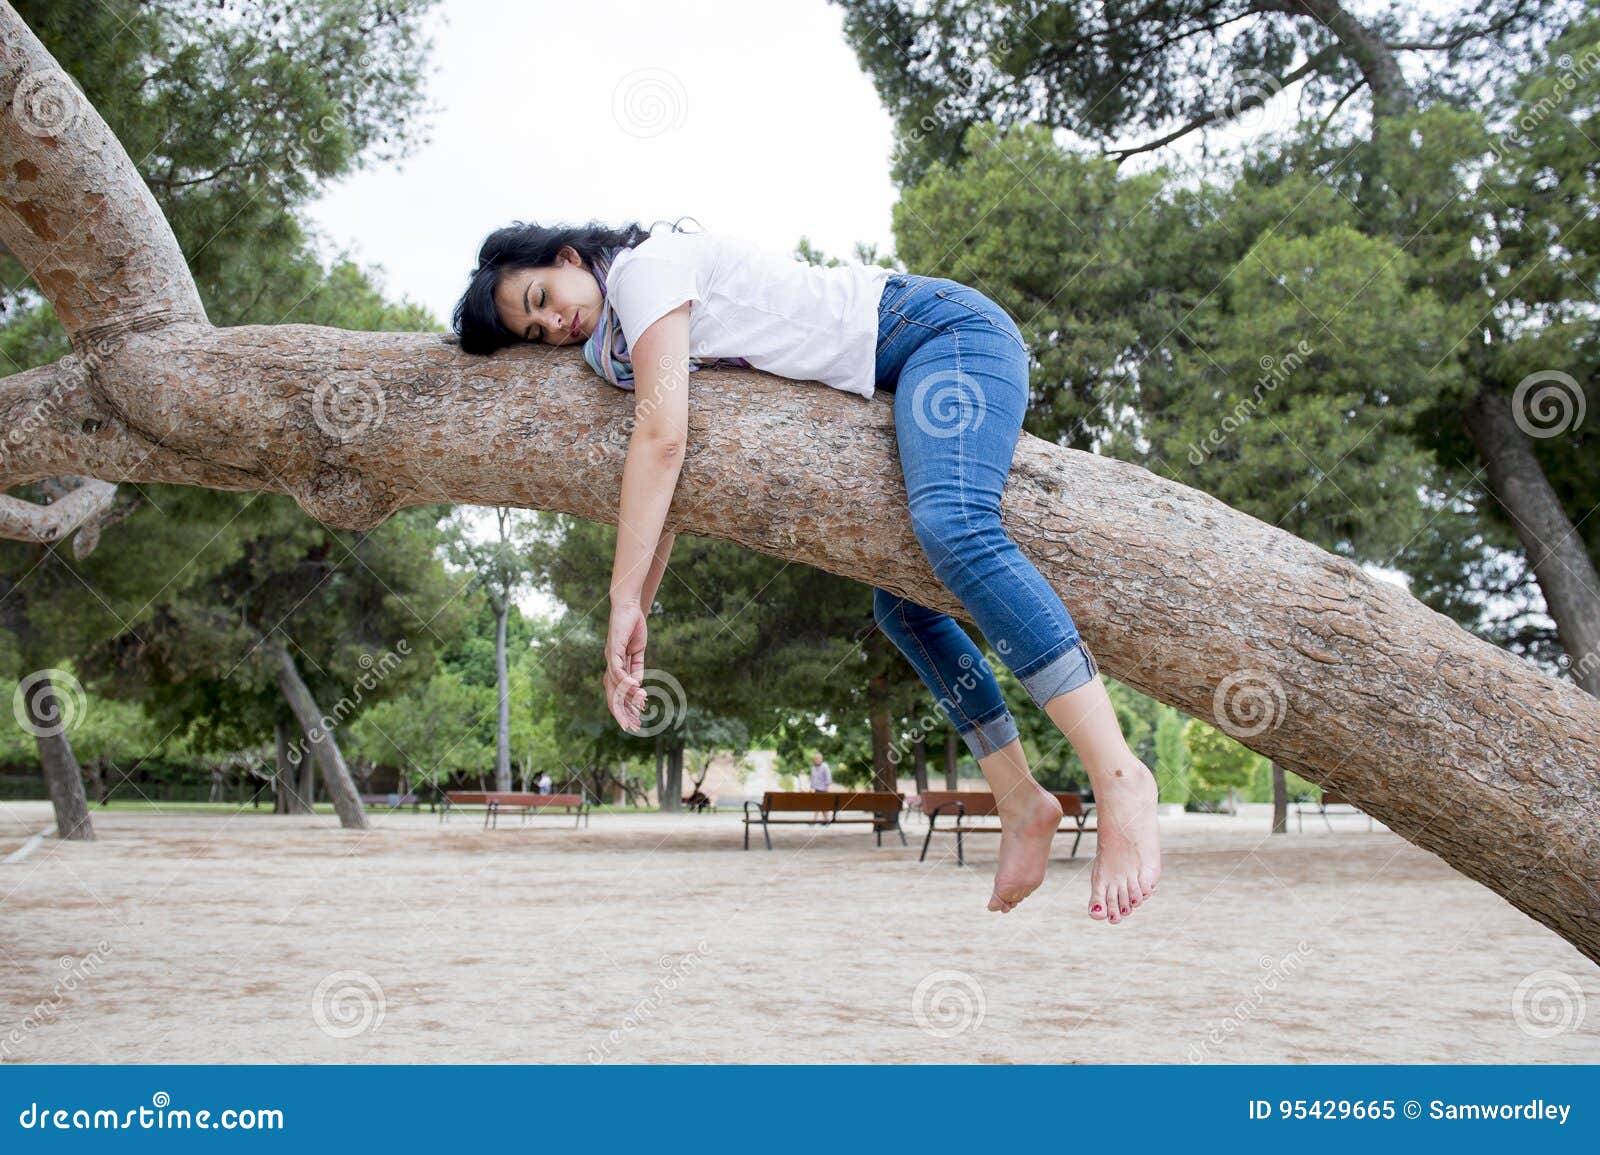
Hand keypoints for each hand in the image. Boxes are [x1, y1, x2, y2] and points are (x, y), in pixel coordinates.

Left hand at [605, 600, 648, 730]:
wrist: (628, 606)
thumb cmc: (632, 627)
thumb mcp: (637, 652)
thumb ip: (637, 668)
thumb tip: (638, 686)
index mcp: (615, 668)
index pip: (617, 694)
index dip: (624, 709)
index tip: (634, 723)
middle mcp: (610, 665)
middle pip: (612, 695)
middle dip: (621, 712)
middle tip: (631, 727)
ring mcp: (610, 657)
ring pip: (616, 684)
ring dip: (629, 696)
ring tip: (642, 705)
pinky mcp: (613, 649)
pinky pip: (618, 669)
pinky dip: (625, 680)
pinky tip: (636, 687)